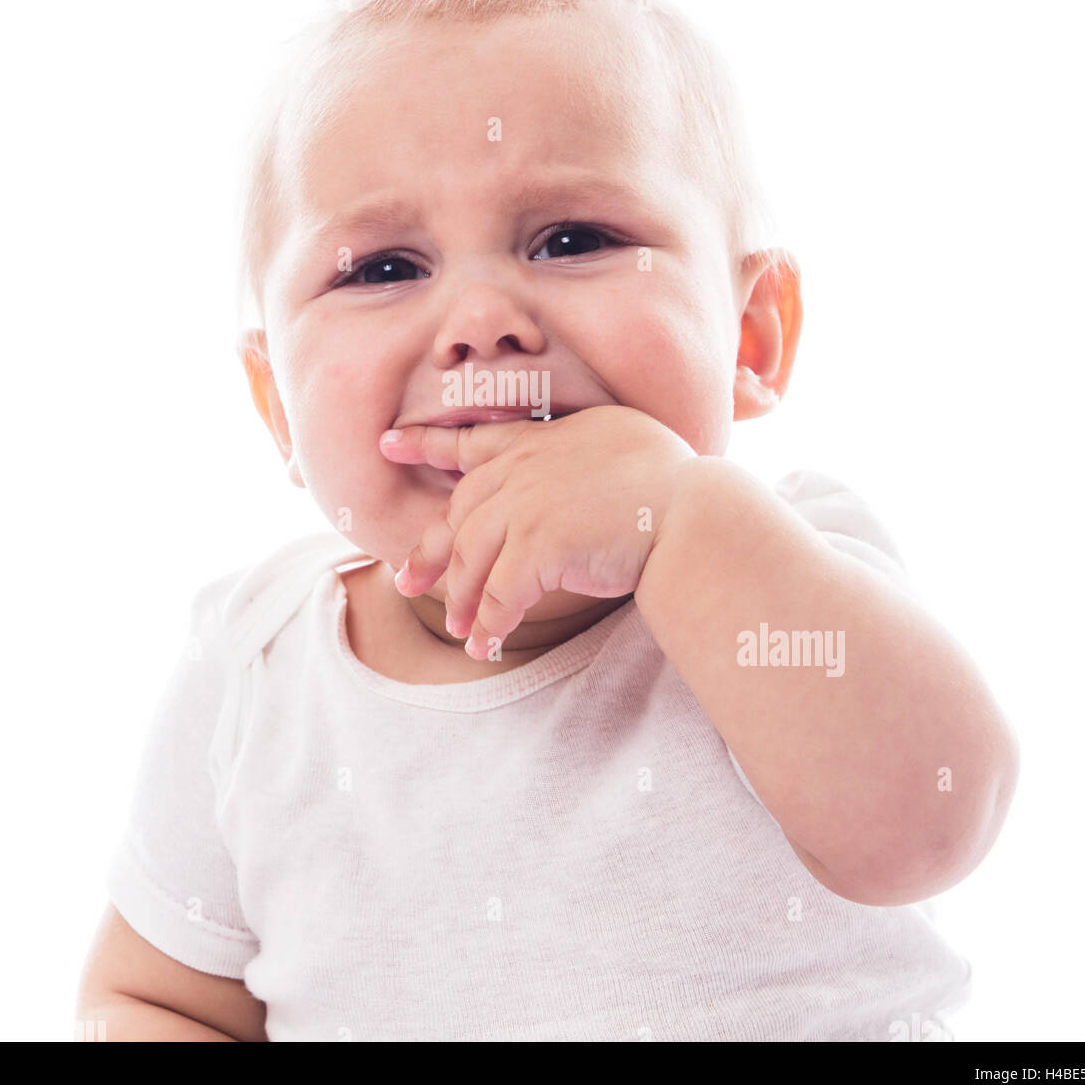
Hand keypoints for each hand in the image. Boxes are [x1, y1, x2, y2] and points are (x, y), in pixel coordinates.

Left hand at [379, 406, 699, 658]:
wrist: (695, 512)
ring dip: (465, 599)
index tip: (388, 442)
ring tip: (463, 630)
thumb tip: (560, 483)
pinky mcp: (539, 545)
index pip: (474, 441)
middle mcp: (525, 467)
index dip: (428, 443)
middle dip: (432, 552)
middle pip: (462, 513)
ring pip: (475, 558)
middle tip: (407, 583)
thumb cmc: (673, 482)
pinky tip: (488, 645)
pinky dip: (492, 624)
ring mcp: (528, 504)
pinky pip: (501, 595)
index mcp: (541, 440)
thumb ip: (576, 455)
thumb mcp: (618, 441)